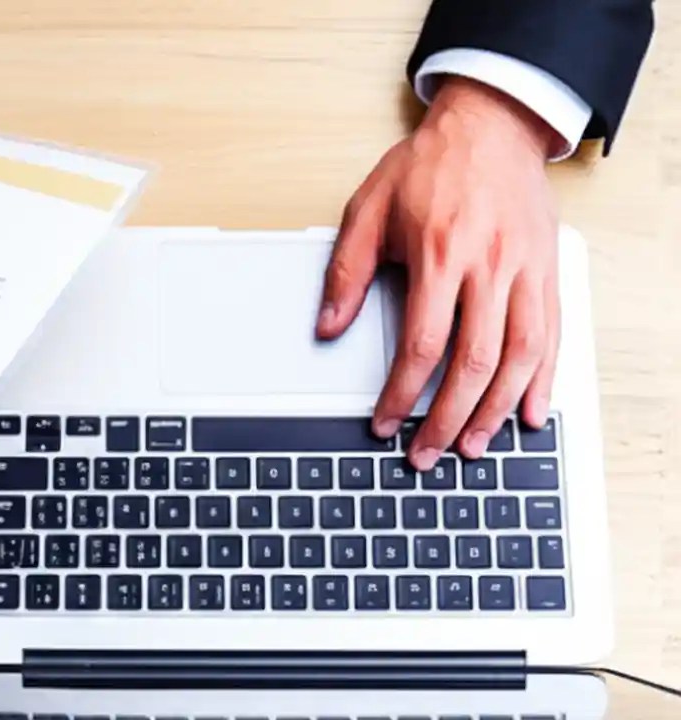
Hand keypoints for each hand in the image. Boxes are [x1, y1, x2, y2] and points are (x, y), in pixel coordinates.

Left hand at [318, 76, 562, 469]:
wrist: (491, 126)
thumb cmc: (429, 166)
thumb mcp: (369, 208)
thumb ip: (347, 272)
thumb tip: (328, 326)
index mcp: (441, 254)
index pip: (423, 344)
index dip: (401, 392)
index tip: (384, 420)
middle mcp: (490, 267)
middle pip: (474, 362)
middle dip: (448, 418)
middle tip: (428, 453)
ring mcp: (526, 270)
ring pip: (520, 356)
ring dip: (496, 410)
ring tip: (475, 446)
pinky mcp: (548, 271)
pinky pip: (552, 335)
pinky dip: (543, 380)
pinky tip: (529, 411)